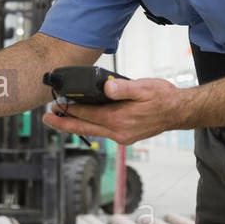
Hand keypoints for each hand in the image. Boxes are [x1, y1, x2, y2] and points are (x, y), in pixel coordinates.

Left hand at [41, 77, 183, 144]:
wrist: (178, 112)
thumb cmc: (163, 98)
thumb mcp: (144, 88)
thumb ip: (123, 88)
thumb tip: (106, 87)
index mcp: (120, 119)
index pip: (88, 115)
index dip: (70, 110)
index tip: (55, 105)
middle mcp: (118, 131)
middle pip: (85, 128)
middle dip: (64, 124)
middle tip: (46, 118)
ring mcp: (122, 136)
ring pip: (92, 132)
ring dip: (74, 126)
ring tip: (59, 120)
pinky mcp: (125, 136)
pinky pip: (101, 132)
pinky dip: (89, 126)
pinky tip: (83, 121)